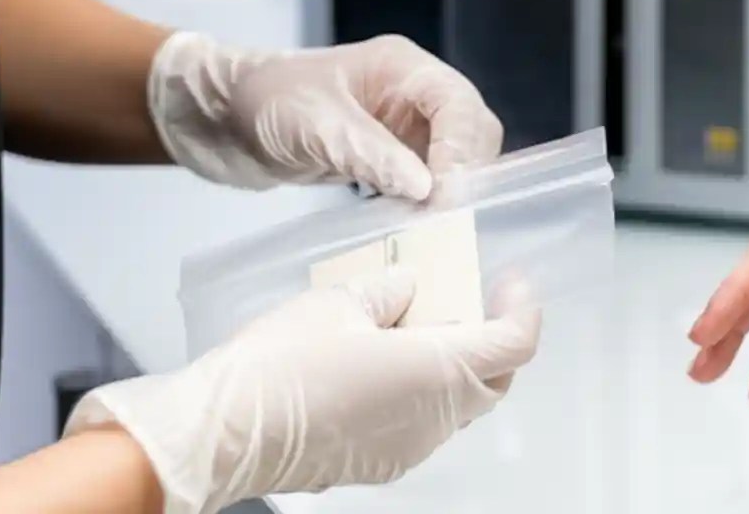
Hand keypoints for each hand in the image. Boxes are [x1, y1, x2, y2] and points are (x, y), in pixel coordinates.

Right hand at [65, 269, 539, 513]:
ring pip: (458, 406)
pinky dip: (420, 393)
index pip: (515, 345)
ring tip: (418, 328)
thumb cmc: (282, 364)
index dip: (522, 309)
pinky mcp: (380, 464)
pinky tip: (384, 364)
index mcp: (438, 372)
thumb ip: (387, 291)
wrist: (226, 432)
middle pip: (494, 380)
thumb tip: (407, 287)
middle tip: (469, 302)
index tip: (510, 283)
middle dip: (493, 340)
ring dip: (453, 368)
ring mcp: (409, 448)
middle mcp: (435, 419)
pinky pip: (420, 425)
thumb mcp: (339, 302)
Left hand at [148, 32, 502, 198]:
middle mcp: (411, 92)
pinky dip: (428, 201)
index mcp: (401, 67)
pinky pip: (427, 178)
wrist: (221, 120)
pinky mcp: (390, 155)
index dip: (462, 150)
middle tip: (446, 216)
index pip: (457, 104)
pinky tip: (414, 223)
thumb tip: (428, 189)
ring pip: (454, 157)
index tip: (447, 195)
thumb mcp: (317, 126)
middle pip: (469, 129)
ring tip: (434, 225)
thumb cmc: (264, 102)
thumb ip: (372, 154)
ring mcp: (403, 124)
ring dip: (450, 189)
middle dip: (466, 170)